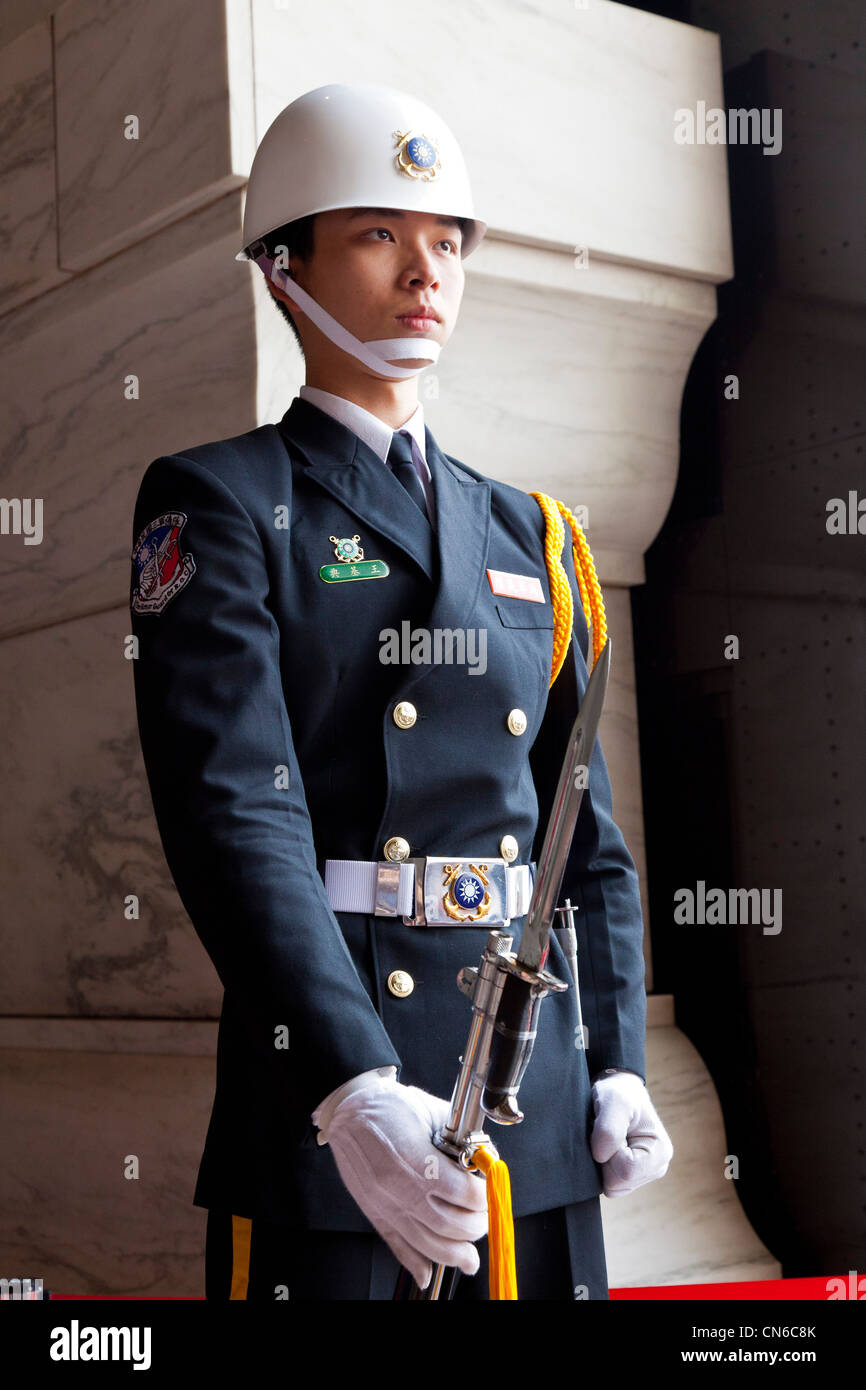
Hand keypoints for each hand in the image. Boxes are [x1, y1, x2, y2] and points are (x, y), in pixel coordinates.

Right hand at [322, 1074, 488, 1287]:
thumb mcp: (432, 1111)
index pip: (465, 1195)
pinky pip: (397, 1246)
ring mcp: (387, 1205)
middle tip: (481, 1219)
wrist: (349, 1110)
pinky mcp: (374, 1213)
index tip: (487, 1194)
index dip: (483, 1198)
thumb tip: (484, 1157)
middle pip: (452, 1225)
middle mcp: (403, 1189)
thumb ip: (460, 1138)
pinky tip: (428, 1273)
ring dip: (454, 1255)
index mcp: (420, 1162)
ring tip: (469, 1258)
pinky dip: (415, 1263)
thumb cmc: (389, 1107)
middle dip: (475, 1227)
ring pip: (428, 1245)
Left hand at [590, 1072, 672, 1197]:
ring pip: (612, 1186)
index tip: (612, 1130)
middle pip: (618, 1184)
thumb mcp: (614, 1101)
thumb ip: (609, 1130)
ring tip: (610, 1139)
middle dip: (606, 1160)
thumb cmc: (620, 1093)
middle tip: (609, 1134)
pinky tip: (608, 1148)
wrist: (618, 1092)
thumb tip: (601, 1157)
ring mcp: (644, 1174)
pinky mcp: (631, 1176)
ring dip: (603, 1163)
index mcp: (660, 1152)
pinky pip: (608, 1184)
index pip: (627, 1172)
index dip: (610, 1153)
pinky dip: (602, 1167)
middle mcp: (657, 1167)